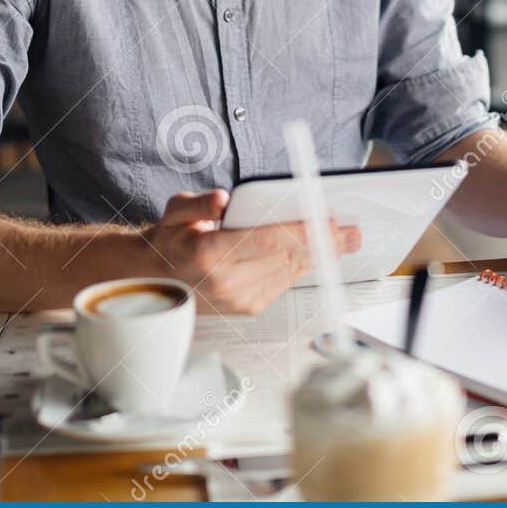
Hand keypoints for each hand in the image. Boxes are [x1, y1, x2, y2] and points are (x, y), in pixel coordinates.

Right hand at [145, 189, 361, 314]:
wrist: (155, 281)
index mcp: (208, 254)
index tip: (327, 221)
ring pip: (290, 273)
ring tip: (345, 241)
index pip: (266, 240)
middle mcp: (225, 281)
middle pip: (286, 258)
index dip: (302, 231)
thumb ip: (198, 204)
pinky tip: (319, 255)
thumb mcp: (174, 213)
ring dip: (320, 257)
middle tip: (351, 231)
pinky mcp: (247, 307)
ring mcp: (238, 299)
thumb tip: (221, 200)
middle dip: (323, 244)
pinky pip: (284, 284)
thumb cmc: (170, 242)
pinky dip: (304, 268)